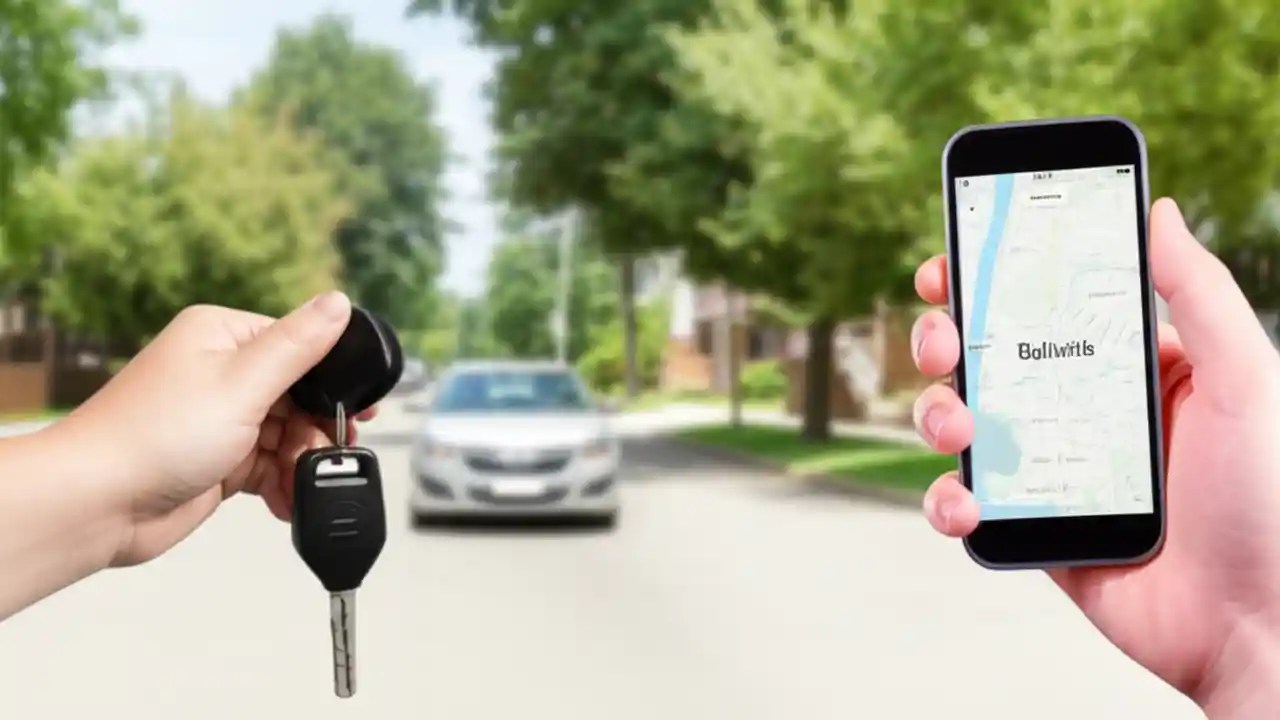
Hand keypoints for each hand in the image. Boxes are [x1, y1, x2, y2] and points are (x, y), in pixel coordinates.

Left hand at [60, 291, 376, 566]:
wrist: (96, 504)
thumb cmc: (151, 437)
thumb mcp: (242, 383)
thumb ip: (298, 345)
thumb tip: (337, 302)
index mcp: (221, 336)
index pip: (298, 344)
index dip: (332, 379)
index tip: (358, 407)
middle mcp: (220, 373)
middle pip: (299, 395)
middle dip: (317, 428)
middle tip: (331, 450)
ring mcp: (219, 419)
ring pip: (288, 435)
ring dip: (302, 462)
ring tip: (302, 482)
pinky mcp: (218, 461)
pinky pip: (270, 467)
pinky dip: (284, 484)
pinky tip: (290, 500)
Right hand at [911, 198, 1279, 715]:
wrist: (1255, 624)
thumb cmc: (1269, 500)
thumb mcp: (1245, 377)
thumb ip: (1199, 292)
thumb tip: (1156, 210)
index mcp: (1128, 365)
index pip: (1044, 305)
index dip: (987, 279)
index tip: (949, 266)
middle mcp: (1080, 410)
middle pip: (985, 357)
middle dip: (944, 340)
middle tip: (944, 343)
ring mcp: (1048, 469)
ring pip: (961, 424)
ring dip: (936, 414)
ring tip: (958, 430)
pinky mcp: (1029, 527)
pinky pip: (964, 504)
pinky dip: (947, 500)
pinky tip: (966, 503)